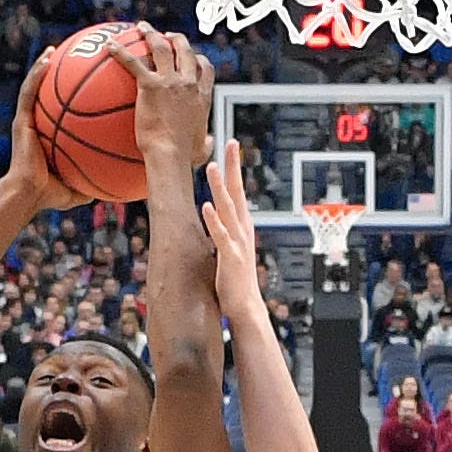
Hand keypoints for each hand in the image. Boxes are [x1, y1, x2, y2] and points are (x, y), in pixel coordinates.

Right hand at [8, 54, 85, 212]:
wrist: (28, 196)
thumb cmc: (50, 195)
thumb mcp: (79, 187)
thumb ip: (94, 181)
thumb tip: (116, 186)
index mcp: (48, 135)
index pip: (59, 111)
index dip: (68, 96)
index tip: (82, 84)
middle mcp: (37, 124)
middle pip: (46, 94)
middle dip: (55, 75)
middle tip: (69, 59)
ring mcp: (27, 121)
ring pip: (34, 87)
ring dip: (42, 66)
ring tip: (53, 49)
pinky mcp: (21, 120)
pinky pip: (29, 92)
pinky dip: (36, 74)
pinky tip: (46, 60)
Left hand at [108, 24, 213, 168]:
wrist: (170, 155)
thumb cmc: (184, 159)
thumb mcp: (201, 150)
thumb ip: (205, 143)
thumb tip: (208, 143)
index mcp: (201, 96)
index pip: (204, 68)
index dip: (197, 58)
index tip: (190, 55)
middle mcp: (188, 83)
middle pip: (184, 50)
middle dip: (176, 38)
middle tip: (166, 35)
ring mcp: (170, 81)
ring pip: (162, 47)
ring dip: (151, 34)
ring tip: (142, 27)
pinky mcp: (150, 85)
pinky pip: (133, 63)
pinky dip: (121, 52)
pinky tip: (109, 46)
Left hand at [200, 139, 264, 327]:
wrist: (245, 308)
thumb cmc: (235, 281)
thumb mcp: (229, 250)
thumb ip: (224, 232)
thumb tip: (216, 219)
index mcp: (242, 227)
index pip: (238, 192)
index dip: (235, 169)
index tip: (231, 147)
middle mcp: (242, 230)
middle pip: (237, 192)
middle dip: (233, 167)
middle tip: (230, 142)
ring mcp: (237, 243)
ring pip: (228, 209)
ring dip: (219, 188)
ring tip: (211, 167)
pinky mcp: (230, 258)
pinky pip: (221, 236)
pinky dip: (214, 220)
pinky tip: (206, 206)